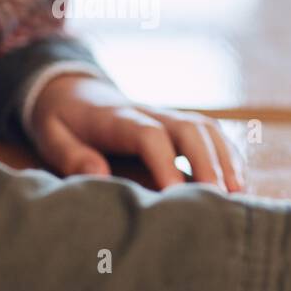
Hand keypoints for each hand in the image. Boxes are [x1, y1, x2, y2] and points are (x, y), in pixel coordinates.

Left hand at [26, 73, 246, 191]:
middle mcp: (148, 111)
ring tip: (238, 196)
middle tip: (219, 201)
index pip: (149, 135)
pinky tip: (239, 184)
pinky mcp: (175, 123)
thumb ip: (72, 156)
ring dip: (226, 159)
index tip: (175, 195)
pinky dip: (228, 155)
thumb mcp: (51, 135)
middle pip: (189, 128)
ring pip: (206, 128)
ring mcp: (166, 114)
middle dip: (208, 163)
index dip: (165, 163)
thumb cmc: (61, 120)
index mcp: (116, 117)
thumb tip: (99, 176)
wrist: (70, 89)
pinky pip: (210, 133)